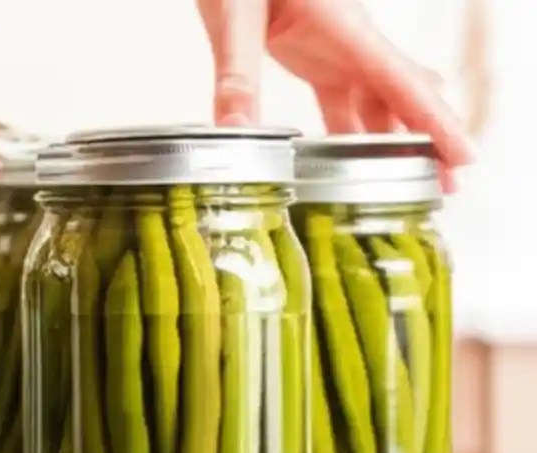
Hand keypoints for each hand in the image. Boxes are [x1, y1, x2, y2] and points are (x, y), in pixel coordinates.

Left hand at [196, 0, 473, 188]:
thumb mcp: (234, 16)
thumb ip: (236, 73)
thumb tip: (236, 128)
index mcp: (343, 26)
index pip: (402, 81)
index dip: (436, 122)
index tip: (465, 157)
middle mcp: (350, 39)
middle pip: (401, 96)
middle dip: (425, 142)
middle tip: (444, 188)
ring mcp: (334, 47)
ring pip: (375, 101)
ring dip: (391, 143)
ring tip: (409, 188)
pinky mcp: (313, 53)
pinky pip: (343, 98)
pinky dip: (350, 132)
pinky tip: (352, 165)